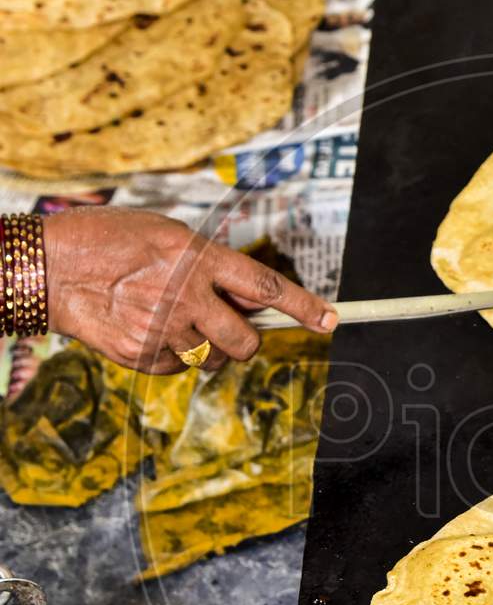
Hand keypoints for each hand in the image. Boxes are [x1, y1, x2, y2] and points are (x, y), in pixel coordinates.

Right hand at [43, 208, 338, 373]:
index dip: (302, 306)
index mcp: (196, 257)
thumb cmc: (112, 242)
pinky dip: (170, 356)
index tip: (330, 320)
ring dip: (206, 350)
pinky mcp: (141, 355)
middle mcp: (184, 295)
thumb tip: (250, 298)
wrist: (51, 267)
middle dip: (246, 342)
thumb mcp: (168, 236)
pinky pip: (177, 369)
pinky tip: (146, 329)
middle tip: (229, 329)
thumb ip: (210, 266)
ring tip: (174, 321)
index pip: (264, 286)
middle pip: (245, 341)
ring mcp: (162, 329)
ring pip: (212, 361)